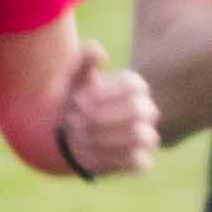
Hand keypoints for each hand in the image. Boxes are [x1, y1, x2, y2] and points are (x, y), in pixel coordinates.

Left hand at [54, 51, 158, 178]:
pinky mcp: (141, 160)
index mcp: (133, 86)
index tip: (77, 100)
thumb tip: (100, 51)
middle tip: (73, 121)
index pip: (133, 85)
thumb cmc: (72, 103)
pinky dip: (109, 156)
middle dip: (101, 116)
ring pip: (138, 133)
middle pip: (137, 109)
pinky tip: (90, 152)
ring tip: (79, 136)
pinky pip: (136, 159)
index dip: (103, 93)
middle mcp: (146, 109)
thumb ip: (82, 59)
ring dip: (102, 136)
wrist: (64, 136)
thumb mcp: (71, 78)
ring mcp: (146, 135)